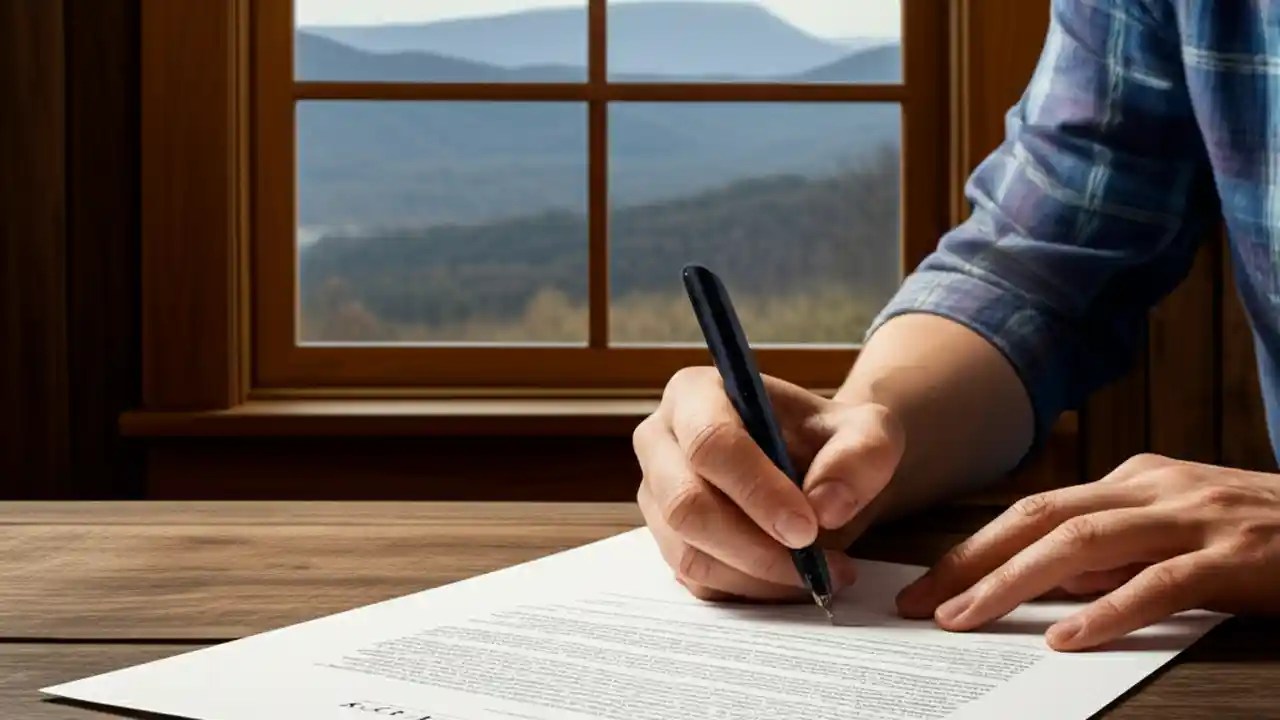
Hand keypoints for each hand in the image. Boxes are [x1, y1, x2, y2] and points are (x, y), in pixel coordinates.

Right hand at [633, 367, 904, 601]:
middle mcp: (661, 441)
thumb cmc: (831, 441)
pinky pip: (698, 582)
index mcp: (697, 392)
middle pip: (686, 504)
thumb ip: (860, 456)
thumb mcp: (868, 433)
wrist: (820, 469)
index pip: (710, 442)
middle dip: (754, 545)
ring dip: (759, 576)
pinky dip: (751, 591)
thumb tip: (825, 505)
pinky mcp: (667, 541)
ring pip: (689, 552)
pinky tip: (793, 578)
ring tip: (820, 571)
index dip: (755, 490)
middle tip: (815, 562)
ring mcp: (657, 496)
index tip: (806, 527)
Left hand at [896, 454, 1279, 649]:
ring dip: (1015, 582)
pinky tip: (1068, 638)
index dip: (975, 546)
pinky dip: (1108, 611)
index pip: (1035, 510)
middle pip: (1043, 518)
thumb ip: (1114, 551)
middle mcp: (1153, 489)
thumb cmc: (1255, 535)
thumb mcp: (1173, 531)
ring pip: (1085, 544)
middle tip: (924, 602)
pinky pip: (1159, 584)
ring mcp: (1193, 520)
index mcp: (1133, 480)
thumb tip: (1047, 581)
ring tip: (968, 617)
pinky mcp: (1234, 559)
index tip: (929, 582)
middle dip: (973, 560)